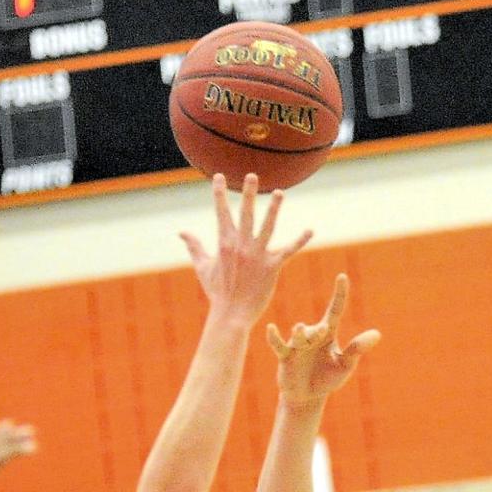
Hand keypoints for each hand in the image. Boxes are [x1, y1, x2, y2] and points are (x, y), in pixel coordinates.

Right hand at [180, 173, 311, 328]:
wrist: (231, 315)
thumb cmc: (217, 292)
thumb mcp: (203, 267)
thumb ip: (194, 247)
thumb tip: (181, 232)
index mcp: (225, 244)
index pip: (221, 213)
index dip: (219, 194)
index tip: (218, 176)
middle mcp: (241, 246)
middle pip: (246, 214)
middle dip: (248, 194)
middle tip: (252, 175)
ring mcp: (257, 256)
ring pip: (267, 227)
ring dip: (274, 209)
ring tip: (279, 193)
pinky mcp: (272, 267)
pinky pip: (288, 251)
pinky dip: (299, 241)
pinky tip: (310, 230)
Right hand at [266, 273, 380, 403]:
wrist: (307, 396)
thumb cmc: (327, 379)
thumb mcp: (345, 365)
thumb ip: (357, 349)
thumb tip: (377, 334)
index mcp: (328, 334)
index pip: (335, 310)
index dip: (339, 294)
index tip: (342, 276)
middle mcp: (312, 336)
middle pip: (317, 328)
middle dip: (319, 331)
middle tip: (324, 332)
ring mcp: (297, 346)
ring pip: (300, 335)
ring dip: (302, 335)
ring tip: (300, 331)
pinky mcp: (285, 357)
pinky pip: (278, 344)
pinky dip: (274, 337)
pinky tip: (271, 328)